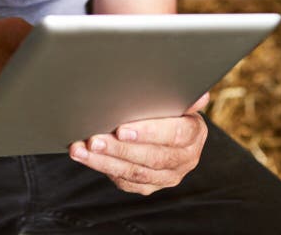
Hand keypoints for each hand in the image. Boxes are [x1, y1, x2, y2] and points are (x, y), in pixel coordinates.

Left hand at [68, 93, 208, 194]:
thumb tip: (199, 96)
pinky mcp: (149, 185)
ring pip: (134, 172)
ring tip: (80, 150)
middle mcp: (185, 159)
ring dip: (104, 161)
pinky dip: (102, 168)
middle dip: (119, 149)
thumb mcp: (177, 96)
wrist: (168, 125)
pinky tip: (85, 157)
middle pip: (151, 157)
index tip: (121, 130)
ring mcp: (167, 176)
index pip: (174, 135)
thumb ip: (181, 95)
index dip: (148, 133)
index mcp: (194, 134)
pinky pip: (125, 181)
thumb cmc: (168, 103)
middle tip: (94, 140)